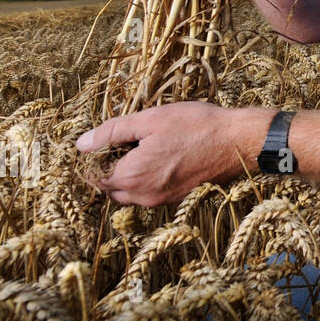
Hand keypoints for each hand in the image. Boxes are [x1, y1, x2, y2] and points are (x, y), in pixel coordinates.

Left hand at [77, 102, 270, 206]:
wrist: (238, 142)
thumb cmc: (195, 125)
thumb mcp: (150, 119)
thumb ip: (112, 132)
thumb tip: (80, 145)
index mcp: (130, 176)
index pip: (94, 177)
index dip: (95, 159)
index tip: (108, 141)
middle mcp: (143, 196)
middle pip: (112, 188)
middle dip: (112, 169)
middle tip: (127, 143)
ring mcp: (163, 201)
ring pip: (132, 193)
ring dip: (132, 176)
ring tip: (148, 149)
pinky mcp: (179, 200)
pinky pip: (152, 194)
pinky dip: (150, 180)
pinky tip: (166, 158)